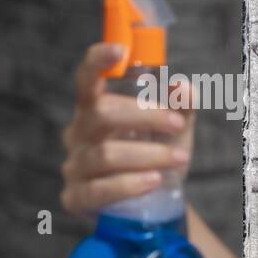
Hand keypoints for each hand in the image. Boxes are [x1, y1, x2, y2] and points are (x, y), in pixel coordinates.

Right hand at [60, 44, 194, 218]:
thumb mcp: (174, 130)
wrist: (151, 208)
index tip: (120, 50)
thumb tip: (183, 87)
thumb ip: (181, 107)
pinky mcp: (75, 197)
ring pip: (105, 154)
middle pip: (100, 113)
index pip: (86, 79)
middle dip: (143, 116)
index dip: (97, 61)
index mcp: (94, 109)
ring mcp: (74, 166)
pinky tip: (154, 181)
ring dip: (147, 154)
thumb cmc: (155, 156)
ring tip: (180, 158)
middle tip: (177, 123)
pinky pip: (98, 190)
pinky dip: (130, 184)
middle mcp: (78, 133)